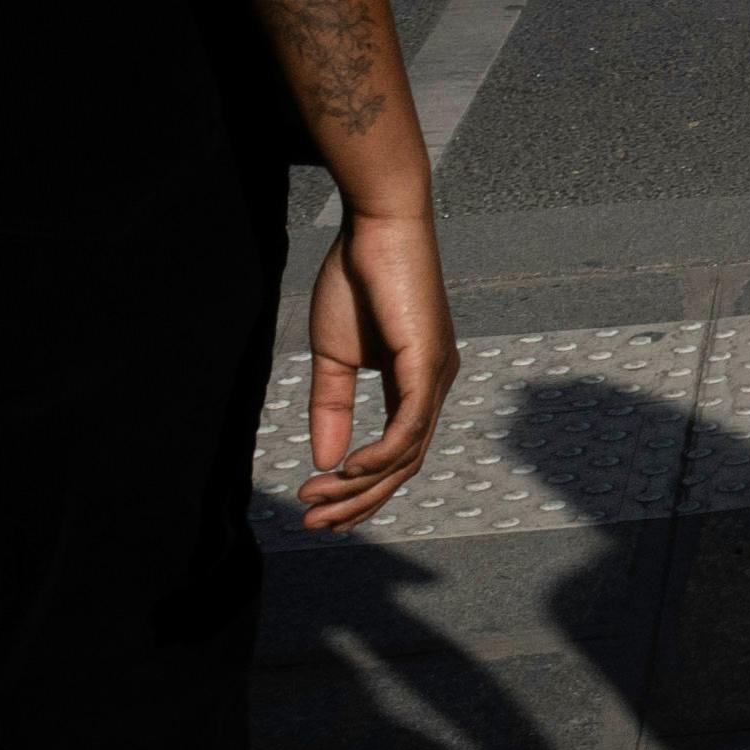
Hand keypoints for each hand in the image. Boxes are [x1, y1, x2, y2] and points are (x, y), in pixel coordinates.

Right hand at [298, 204, 457, 530]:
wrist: (375, 227)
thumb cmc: (358, 281)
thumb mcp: (335, 357)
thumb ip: (330, 408)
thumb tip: (325, 462)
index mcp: (415, 383)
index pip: (396, 454)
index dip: (358, 489)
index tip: (316, 508)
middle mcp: (434, 384)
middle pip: (403, 465)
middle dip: (357, 501)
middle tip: (313, 523)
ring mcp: (436, 374)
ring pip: (407, 454)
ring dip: (361, 486)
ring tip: (319, 502)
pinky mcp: (428, 361)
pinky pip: (411, 424)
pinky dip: (382, 455)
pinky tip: (349, 471)